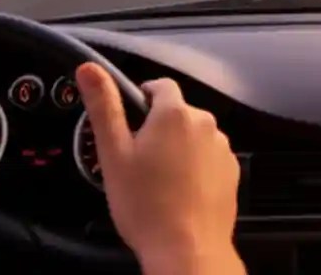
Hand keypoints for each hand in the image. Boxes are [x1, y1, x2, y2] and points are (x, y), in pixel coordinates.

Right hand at [76, 64, 242, 274]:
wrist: (186, 249)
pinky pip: (208, 159)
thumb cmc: (147, 206)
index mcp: (174, 114)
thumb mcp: (114, 153)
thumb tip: (89, 70)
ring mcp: (222, 148)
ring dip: (178, 148)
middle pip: (177, 112)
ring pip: (193, 136)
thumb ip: (103, 106)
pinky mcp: (231, 171)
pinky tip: (179, 191)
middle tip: (137, 159)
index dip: (141, 99)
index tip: (129, 121)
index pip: (159, 85)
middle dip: (157, 128)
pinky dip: (195, 168)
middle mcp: (204, 124)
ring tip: (158, 180)